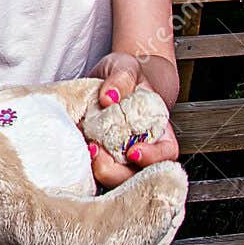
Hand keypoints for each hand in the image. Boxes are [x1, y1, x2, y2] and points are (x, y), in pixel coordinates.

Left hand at [87, 53, 179, 186]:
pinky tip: (76, 148)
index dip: (152, 157)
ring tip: (86, 148)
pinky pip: (94, 168)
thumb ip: (122, 78)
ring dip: (99, 169)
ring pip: (115, 177)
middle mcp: (142, 147)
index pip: (166, 154)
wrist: (112, 79)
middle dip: (117, 170)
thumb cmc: (127, 75)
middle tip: (97, 151)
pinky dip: (85, 164)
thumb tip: (110, 96)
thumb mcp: (127, 67)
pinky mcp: (99, 154)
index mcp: (159, 131)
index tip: (133, 151)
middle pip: (138, 174)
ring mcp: (120, 154)